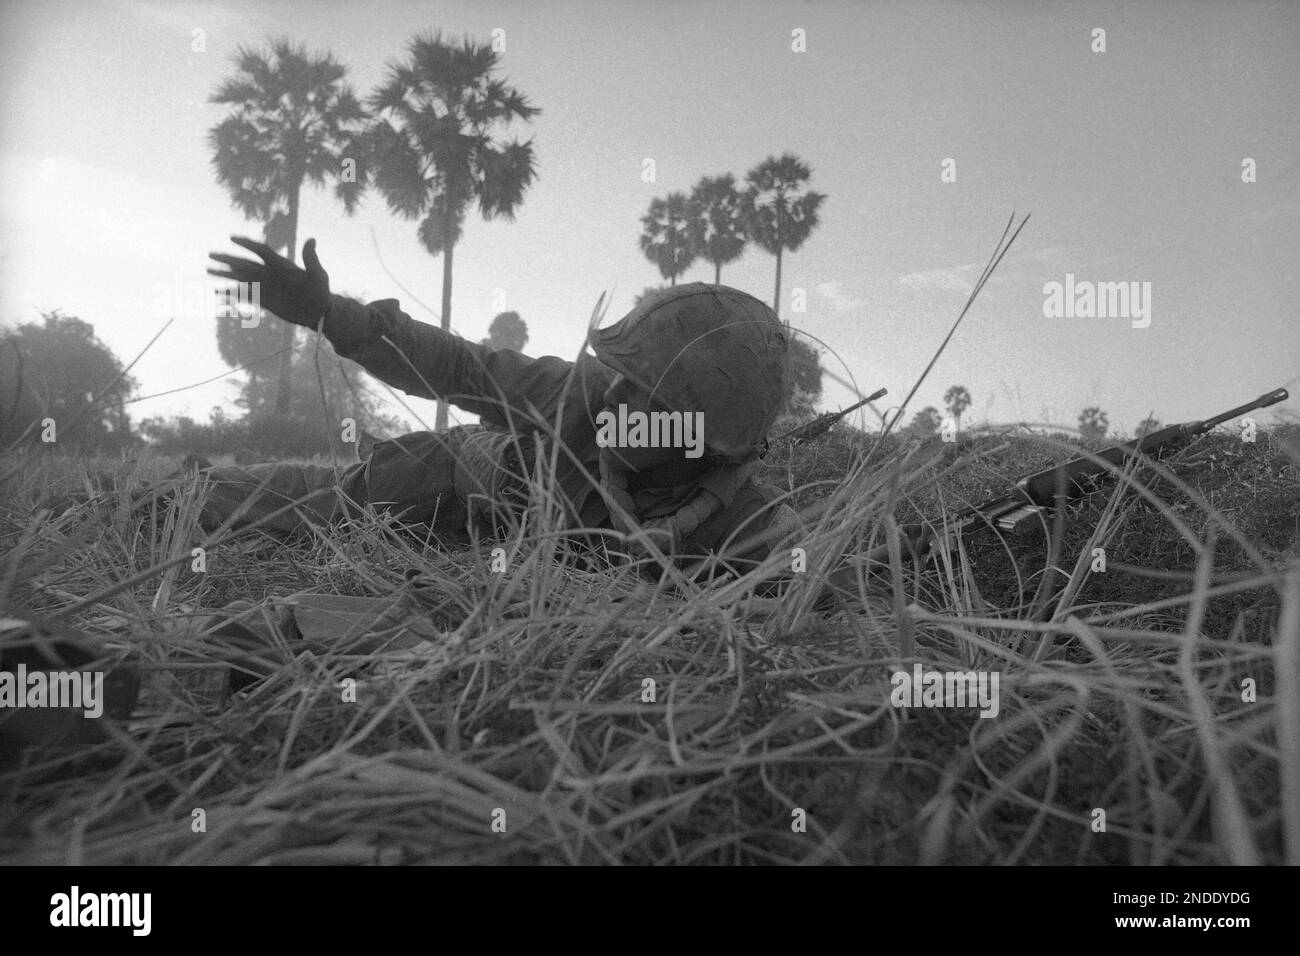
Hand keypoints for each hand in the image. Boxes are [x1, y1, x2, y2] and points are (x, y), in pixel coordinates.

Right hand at [207, 236, 331, 328]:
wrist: (318, 312)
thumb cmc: (320, 291)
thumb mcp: (318, 275)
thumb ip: (311, 259)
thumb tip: (311, 239)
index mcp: (281, 265)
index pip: (261, 250)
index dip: (247, 244)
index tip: (232, 238)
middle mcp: (269, 273)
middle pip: (245, 263)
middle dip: (228, 258)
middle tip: (211, 254)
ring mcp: (265, 286)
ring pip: (241, 278)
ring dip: (225, 274)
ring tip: (208, 269)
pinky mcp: (264, 300)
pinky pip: (245, 295)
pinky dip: (231, 293)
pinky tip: (217, 292)